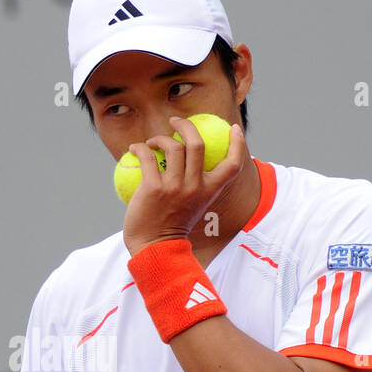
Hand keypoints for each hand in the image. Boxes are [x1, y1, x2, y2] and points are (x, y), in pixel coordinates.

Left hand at [121, 116, 247, 255]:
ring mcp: (175, 187)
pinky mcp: (153, 188)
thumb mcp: (192, 208)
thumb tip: (189, 167)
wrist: (154, 250)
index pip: (232, 165)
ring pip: (173, 146)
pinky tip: (134, 149)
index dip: (238, 143)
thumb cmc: (170, 228)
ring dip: (160, 138)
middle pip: (197, 143)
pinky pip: (147, 157)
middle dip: (186, 125)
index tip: (233, 128)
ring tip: (152, 142)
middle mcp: (195, 187)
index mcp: (209, 191)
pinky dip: (140, 148)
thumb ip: (194, 188)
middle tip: (175, 121)